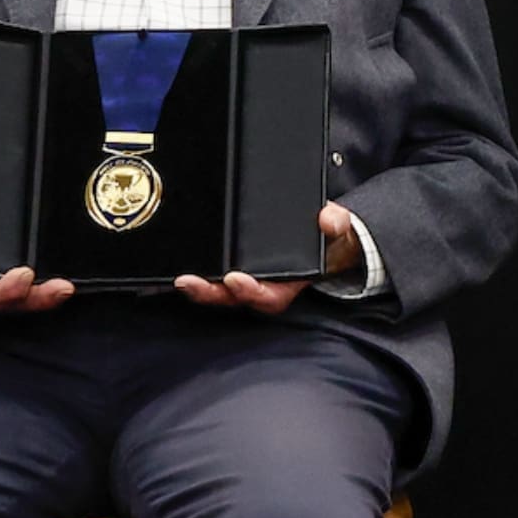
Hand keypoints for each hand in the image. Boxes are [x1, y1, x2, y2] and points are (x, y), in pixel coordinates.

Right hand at [0, 212, 73, 313]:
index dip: (5, 290)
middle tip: (61, 288)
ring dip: (48, 294)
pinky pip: (30, 285)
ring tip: (67, 287)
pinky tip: (68, 272)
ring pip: (26, 298)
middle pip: (14, 302)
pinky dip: (47, 282)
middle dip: (38, 297)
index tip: (22, 274)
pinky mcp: (7, 278)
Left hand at [172, 202, 356, 312]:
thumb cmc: (328, 238)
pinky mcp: (234, 266)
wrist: (326, 237)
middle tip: (191, 282)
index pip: (269, 297)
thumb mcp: (339, 228)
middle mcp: (265, 285)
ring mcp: (248, 277)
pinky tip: (178, 266)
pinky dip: (197, 273)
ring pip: (220, 290)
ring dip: (199, 287)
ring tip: (180, 279)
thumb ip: (337, 223)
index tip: (236, 279)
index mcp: (290, 283)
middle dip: (212, 293)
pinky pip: (214, 275)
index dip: (251, 292)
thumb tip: (327, 219)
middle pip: (234, 298)